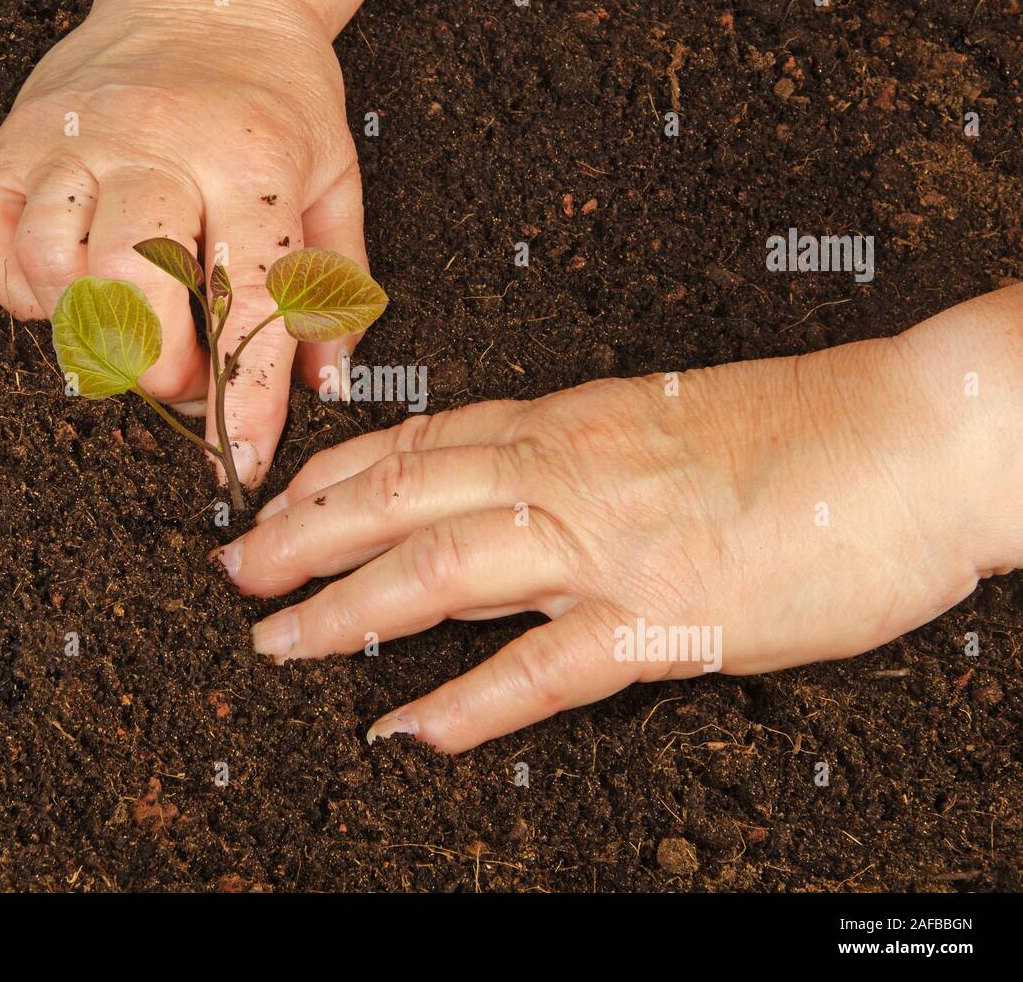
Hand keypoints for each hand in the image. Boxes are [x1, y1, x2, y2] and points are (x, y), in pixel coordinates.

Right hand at [0, 0, 364, 485]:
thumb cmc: (275, 94)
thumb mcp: (335, 177)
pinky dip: (16, 286)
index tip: (245, 460)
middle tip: (182, 380)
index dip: (248, 397)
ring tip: (128, 325)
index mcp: (251, 159)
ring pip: (51, 263)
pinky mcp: (17, 137)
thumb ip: (334, 284)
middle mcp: (157, 144)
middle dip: (159, 366)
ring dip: (88, 327)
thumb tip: (325, 384)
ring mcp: (77, 136)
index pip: (250, 300)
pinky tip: (62, 288)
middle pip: (133, 284)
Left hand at [216, 316, 1020, 751]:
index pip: (420, 442)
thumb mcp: (666, 415)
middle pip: (399, 498)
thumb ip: (587, 449)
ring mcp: (605, 545)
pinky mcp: (661, 617)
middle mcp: (566, 473)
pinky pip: (540, 669)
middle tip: (237, 571)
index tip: (281, 500)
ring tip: (278, 643)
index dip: (335, 475)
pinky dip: (468, 703)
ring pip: (438, 571)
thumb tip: (527, 477)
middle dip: (303, 538)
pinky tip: (411, 731)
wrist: (909, 437)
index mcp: (571, 420)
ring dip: (347, 611)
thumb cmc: (806, 424)